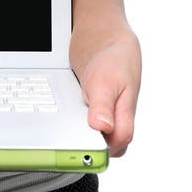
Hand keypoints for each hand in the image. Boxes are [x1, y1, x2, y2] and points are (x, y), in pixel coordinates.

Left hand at [71, 28, 141, 156]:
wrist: (106, 40)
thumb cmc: (113, 59)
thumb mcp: (105, 81)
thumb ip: (103, 106)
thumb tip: (103, 127)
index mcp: (125, 116)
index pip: (116, 145)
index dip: (99, 150)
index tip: (81, 149)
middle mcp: (117, 118)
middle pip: (104, 145)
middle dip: (87, 143)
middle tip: (69, 135)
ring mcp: (106, 115)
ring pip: (94, 135)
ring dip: (80, 132)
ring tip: (67, 123)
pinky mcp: (95, 109)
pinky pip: (86, 123)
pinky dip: (76, 121)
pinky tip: (67, 113)